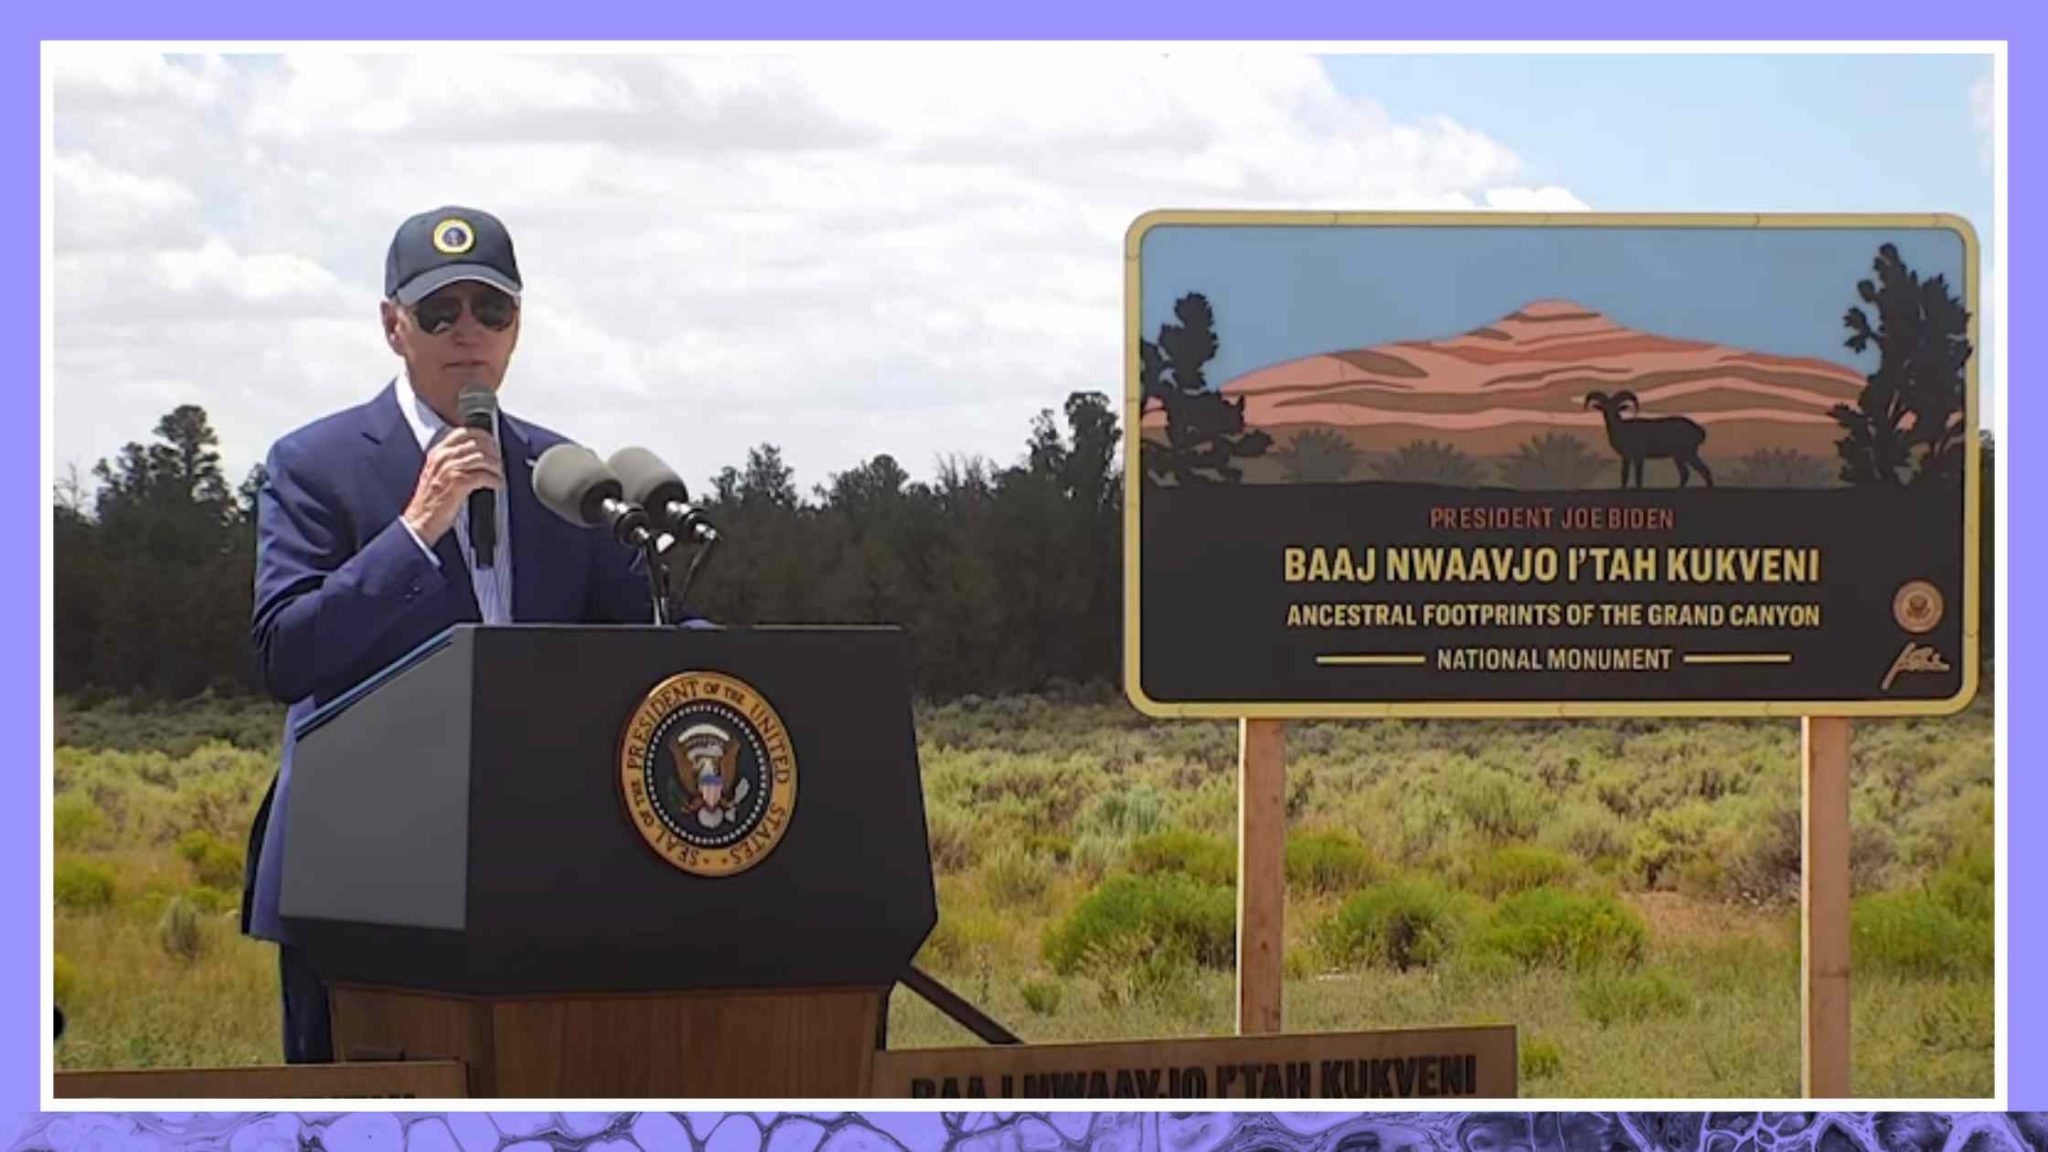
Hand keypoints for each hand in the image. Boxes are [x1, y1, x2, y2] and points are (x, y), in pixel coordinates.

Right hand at [401, 427, 502, 544]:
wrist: (421, 520)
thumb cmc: (430, 501)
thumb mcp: (436, 472)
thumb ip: (452, 460)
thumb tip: (477, 454)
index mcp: (437, 452)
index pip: (464, 432)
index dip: (483, 436)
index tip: (493, 443)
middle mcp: (444, 457)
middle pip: (477, 443)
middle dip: (493, 452)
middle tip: (499, 462)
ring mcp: (451, 469)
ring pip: (483, 458)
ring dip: (496, 467)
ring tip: (498, 475)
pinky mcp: (459, 483)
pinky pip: (485, 476)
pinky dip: (495, 480)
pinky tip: (497, 485)